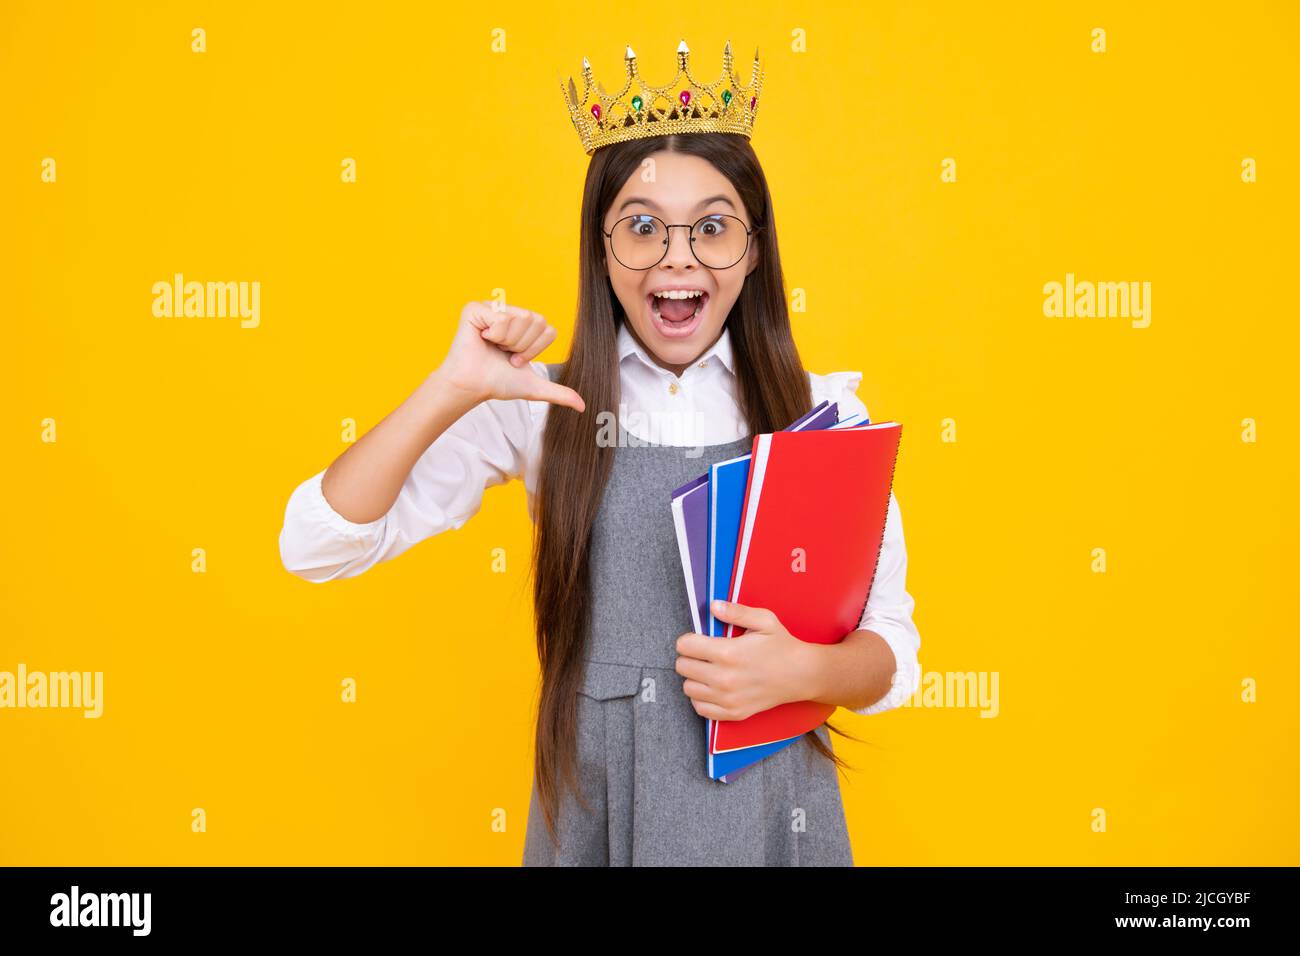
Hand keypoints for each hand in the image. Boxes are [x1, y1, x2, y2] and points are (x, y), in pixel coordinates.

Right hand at [434, 301, 584, 410]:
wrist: (474, 385)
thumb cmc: (498, 382)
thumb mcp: (535, 386)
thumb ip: (559, 392)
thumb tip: (583, 406)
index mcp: (524, 325)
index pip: (548, 329)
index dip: (534, 349)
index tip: (515, 359)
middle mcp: (510, 312)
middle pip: (537, 320)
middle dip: (522, 345)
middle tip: (504, 353)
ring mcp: (493, 308)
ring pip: (521, 317)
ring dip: (508, 341)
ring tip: (493, 347)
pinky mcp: (476, 308)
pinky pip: (502, 317)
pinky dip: (495, 334)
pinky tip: (482, 339)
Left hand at [673, 600, 817, 720]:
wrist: (802, 675)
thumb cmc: (782, 646)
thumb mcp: (764, 620)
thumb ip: (736, 612)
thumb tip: (713, 606)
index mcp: (728, 653)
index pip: (684, 646)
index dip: (689, 639)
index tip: (698, 639)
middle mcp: (724, 679)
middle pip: (682, 667)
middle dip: (690, 657)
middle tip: (704, 654)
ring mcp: (728, 699)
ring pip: (688, 688)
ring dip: (694, 677)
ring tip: (709, 670)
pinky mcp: (733, 713)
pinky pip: (700, 708)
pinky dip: (702, 697)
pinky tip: (713, 687)